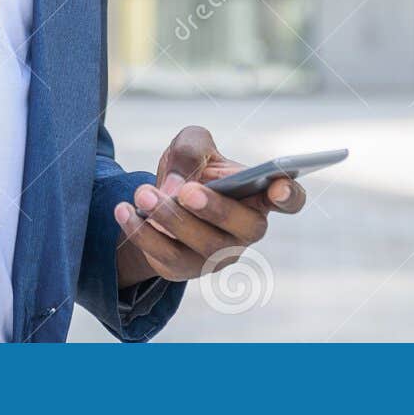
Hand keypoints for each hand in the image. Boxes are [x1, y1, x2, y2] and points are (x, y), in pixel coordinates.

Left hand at [113, 126, 306, 287]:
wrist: (157, 197)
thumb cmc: (189, 168)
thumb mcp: (189, 144)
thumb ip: (190, 151)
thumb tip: (177, 188)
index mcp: (258, 194)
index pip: (290, 200)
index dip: (290, 195)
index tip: (277, 185)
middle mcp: (245, 229)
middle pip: (245, 227)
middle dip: (214, 209)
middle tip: (185, 191)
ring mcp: (218, 255)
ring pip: (203, 246)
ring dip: (170, 219)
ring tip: (142, 193)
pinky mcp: (184, 270)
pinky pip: (166, 257)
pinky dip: (142, 233)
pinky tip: (124, 210)